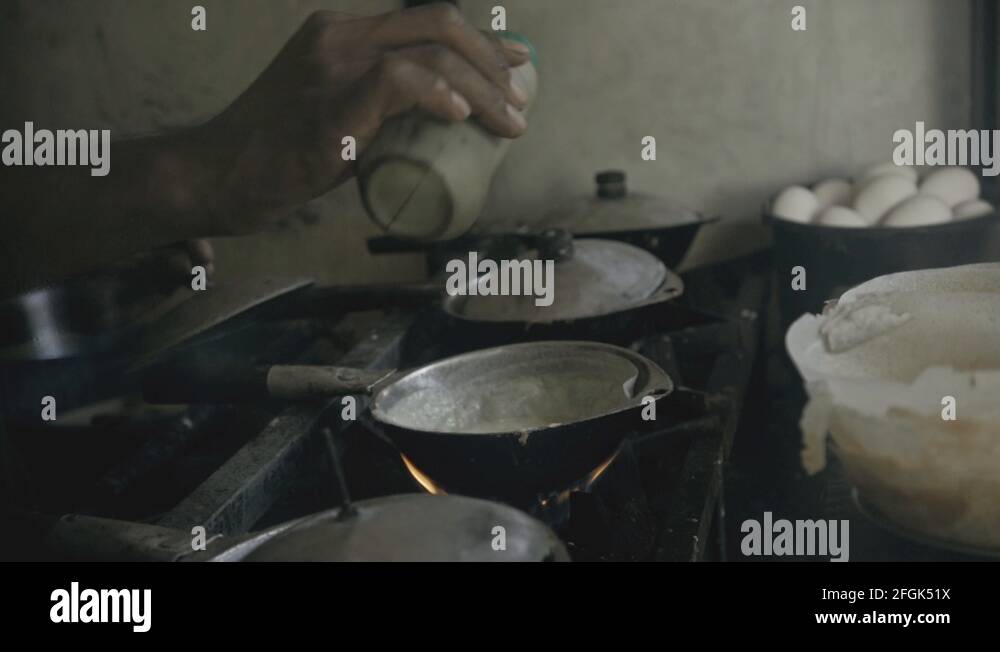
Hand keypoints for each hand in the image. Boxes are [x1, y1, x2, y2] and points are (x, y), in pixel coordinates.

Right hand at [198, 3, 530, 234]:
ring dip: (482, 90)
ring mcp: (331, 68)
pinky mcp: (328, 108)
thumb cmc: (276, 155)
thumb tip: (432, 127)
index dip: (479, 42)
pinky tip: (460, 117)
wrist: (216, 177)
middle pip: (438, 26)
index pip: (425, 21)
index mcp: (341, 34)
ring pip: (430, 53)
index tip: (515, 68)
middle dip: (492, 65)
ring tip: (507, 125)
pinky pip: (396, 81)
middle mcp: (338, 38)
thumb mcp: (334, 113)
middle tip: (518, 106)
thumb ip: (375, 108)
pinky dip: (437, 94)